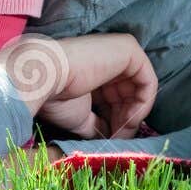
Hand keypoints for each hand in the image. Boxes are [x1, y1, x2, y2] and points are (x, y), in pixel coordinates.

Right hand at [0, 34, 156, 138]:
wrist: (42, 77)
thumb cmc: (55, 97)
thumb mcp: (81, 117)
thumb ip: (98, 125)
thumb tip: (111, 139)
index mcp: (96, 69)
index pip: (116, 97)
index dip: (115, 121)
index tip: (109, 140)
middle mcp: (110, 57)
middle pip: (130, 94)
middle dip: (125, 121)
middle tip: (117, 139)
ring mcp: (120, 50)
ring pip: (140, 90)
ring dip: (133, 116)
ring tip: (120, 133)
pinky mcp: (129, 49)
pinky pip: (148, 81)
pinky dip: (143, 105)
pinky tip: (128, 119)